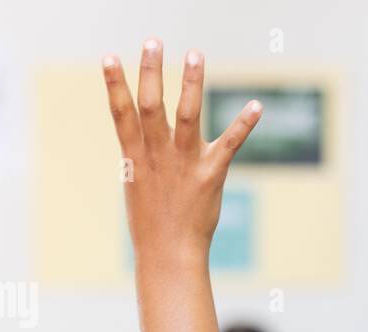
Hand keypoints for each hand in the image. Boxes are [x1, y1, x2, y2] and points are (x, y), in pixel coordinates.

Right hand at [103, 39, 261, 263]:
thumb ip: (140, 155)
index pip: (120, 113)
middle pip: (151, 106)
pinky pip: (230, 144)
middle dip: (150, 72)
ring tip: (195, 54)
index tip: (109, 56)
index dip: (114, 84)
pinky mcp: (211, 174)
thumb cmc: (152, 222)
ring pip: (188, 115)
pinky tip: (257, 105)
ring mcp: (185, 163)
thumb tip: (137, 136)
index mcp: (135, 157)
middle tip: (153, 41)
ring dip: (192, 83)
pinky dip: (244, 124)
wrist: (170, 254)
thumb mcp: (137, 184)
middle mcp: (158, 155)